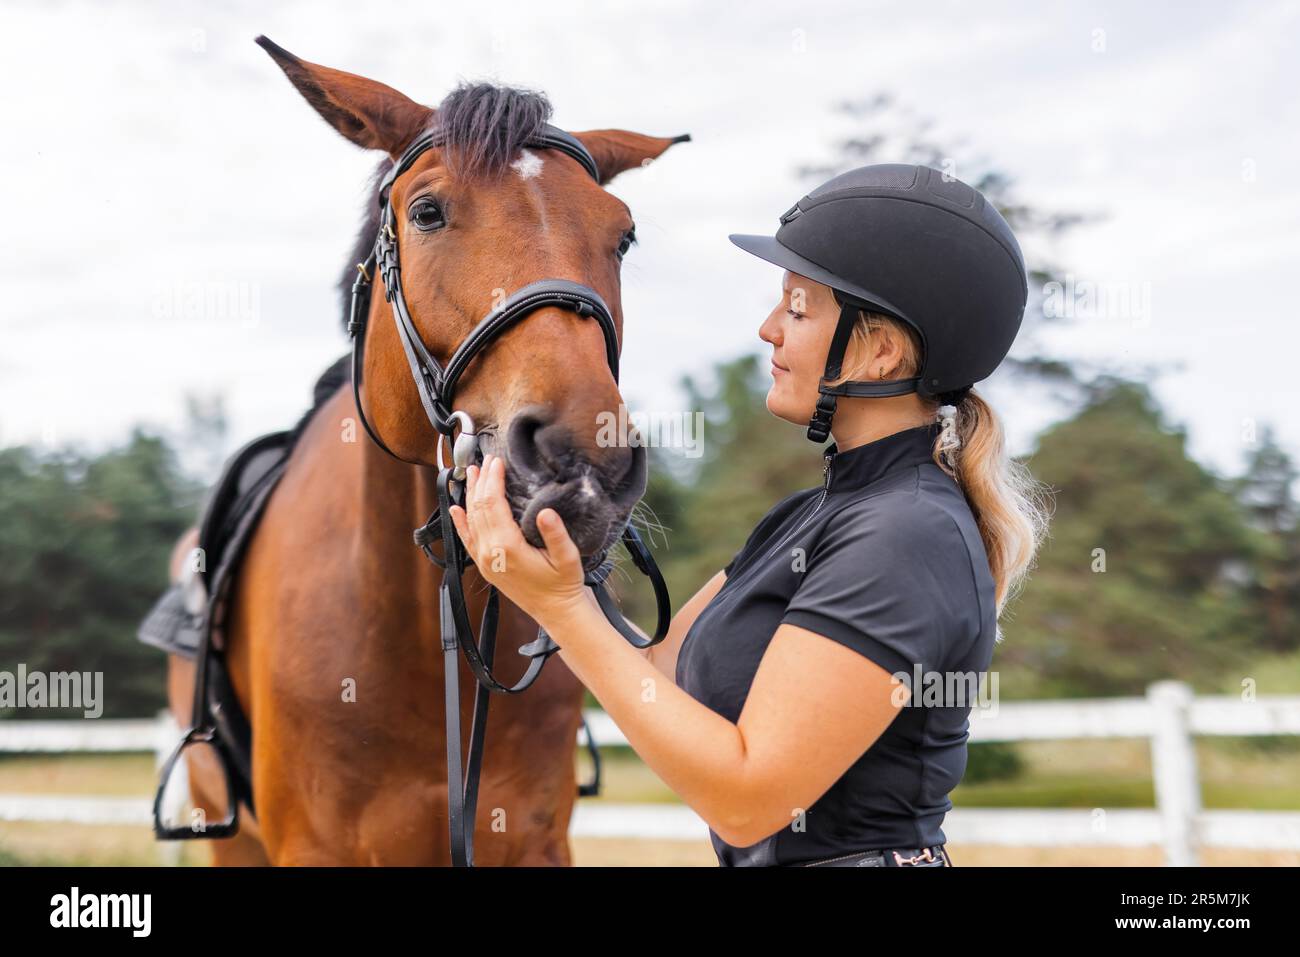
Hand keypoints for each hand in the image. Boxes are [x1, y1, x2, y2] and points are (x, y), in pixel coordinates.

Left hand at [447, 453, 589, 630]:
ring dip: (470, 495)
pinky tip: (454, 509)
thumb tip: (546, 511)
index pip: (493, 504)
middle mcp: (490, 553)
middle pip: (479, 508)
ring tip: (472, 473)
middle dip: (482, 481)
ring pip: (471, 520)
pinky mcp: (486, 566)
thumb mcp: (567, 557)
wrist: (556, 611)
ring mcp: (485, 561)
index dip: (494, 480)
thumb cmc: (563, 584)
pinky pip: (467, 540)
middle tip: (486, 460)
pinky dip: (459, 522)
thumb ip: (556, 534)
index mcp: (507, 547)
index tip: (497, 461)